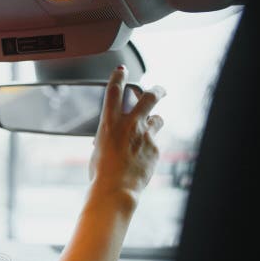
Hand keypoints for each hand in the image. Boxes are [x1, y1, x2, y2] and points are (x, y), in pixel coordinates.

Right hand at [89, 66, 165, 204]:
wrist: (116, 190)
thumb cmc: (102, 173)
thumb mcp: (99, 149)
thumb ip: (109, 137)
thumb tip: (116, 135)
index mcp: (109, 124)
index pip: (114, 92)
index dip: (118, 77)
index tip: (122, 70)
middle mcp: (129, 125)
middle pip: (149, 96)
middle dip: (156, 89)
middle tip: (159, 90)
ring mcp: (145, 136)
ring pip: (157, 119)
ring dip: (154, 121)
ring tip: (149, 129)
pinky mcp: (155, 148)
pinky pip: (155, 142)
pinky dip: (149, 147)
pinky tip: (141, 159)